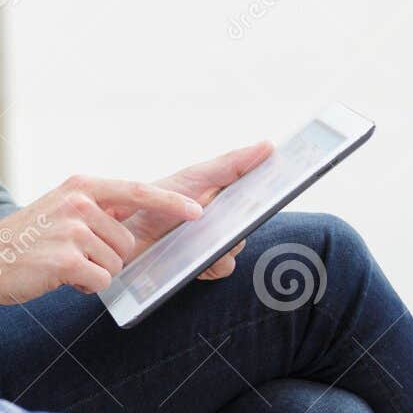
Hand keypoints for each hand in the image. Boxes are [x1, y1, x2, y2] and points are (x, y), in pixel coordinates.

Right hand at [0, 177, 203, 304]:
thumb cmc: (25, 241)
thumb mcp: (60, 209)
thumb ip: (97, 210)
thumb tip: (135, 224)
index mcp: (81, 186)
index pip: (137, 191)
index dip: (170, 203)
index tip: (197, 211)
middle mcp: (79, 203)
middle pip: (127, 241)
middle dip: (108, 257)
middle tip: (74, 256)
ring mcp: (72, 230)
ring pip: (116, 263)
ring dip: (95, 272)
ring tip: (63, 265)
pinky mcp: (66, 260)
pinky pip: (100, 280)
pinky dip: (84, 286)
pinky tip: (60, 278)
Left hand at [122, 140, 273, 279]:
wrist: (122, 229)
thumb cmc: (156, 200)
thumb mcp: (195, 177)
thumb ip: (231, 164)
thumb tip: (268, 146)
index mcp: (224, 196)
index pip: (258, 194)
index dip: (274, 187)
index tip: (290, 178)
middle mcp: (222, 221)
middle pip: (250, 222)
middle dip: (245, 217)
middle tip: (233, 212)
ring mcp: (212, 245)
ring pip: (236, 246)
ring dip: (224, 240)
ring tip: (204, 233)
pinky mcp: (200, 266)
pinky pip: (221, 267)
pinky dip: (211, 260)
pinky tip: (195, 253)